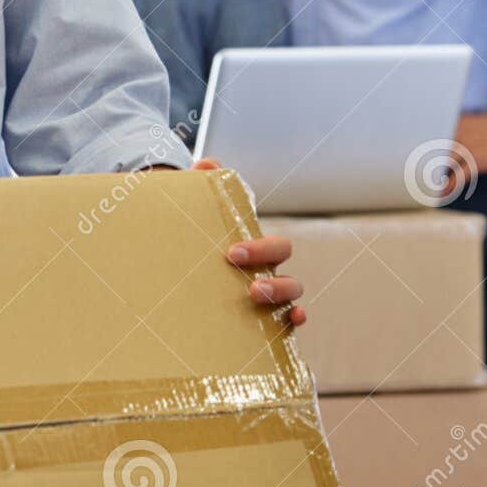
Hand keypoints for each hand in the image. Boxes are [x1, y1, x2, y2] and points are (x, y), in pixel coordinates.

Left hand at [193, 156, 306, 327]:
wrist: (192, 269)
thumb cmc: (202, 244)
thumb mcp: (199, 218)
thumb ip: (201, 186)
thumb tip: (207, 165)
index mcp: (257, 249)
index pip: (275, 246)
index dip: (260, 248)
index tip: (231, 253)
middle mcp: (268, 270)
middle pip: (284, 263)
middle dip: (267, 263)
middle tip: (236, 265)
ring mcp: (270, 296)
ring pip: (292, 292)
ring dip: (281, 293)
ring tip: (255, 294)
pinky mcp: (264, 319)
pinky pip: (287, 322)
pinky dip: (294, 321)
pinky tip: (291, 321)